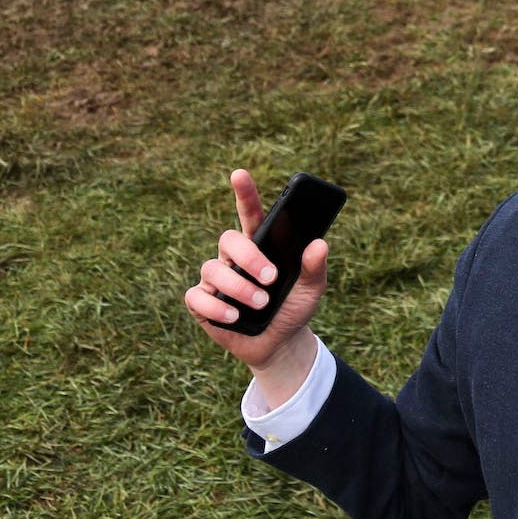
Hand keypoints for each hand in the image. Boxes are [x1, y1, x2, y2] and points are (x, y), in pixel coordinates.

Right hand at [183, 169, 328, 381]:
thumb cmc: (293, 308)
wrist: (281, 344)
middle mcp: (234, 258)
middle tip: (271, 279)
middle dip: (249, 257)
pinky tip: (234, 316)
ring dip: (239, 287)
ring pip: (213, 269)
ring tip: (260, 304)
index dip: (244, 193)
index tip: (239, 174)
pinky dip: (217, 307)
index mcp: (261, 246)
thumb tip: (320, 243)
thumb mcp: (312, 289)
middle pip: (229, 239)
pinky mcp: (202, 304)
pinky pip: (197, 297)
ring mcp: (216, 280)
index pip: (249, 214)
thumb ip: (315, 267)